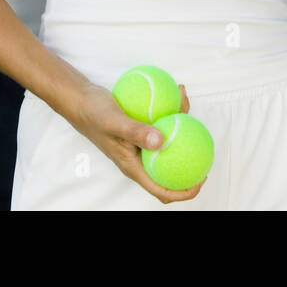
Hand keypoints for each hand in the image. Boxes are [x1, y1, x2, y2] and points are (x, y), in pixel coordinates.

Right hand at [65, 83, 203, 204]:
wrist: (81, 100)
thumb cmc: (94, 114)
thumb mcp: (115, 122)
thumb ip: (136, 132)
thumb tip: (162, 141)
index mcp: (133, 167)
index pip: (161, 190)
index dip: (184, 192)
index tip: (201, 179)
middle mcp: (139, 159)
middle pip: (170, 169)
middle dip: (189, 160)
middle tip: (205, 146)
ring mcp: (141, 145)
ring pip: (168, 144)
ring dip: (181, 127)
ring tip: (186, 102)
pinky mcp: (142, 130)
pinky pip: (162, 126)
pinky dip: (171, 113)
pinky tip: (177, 94)